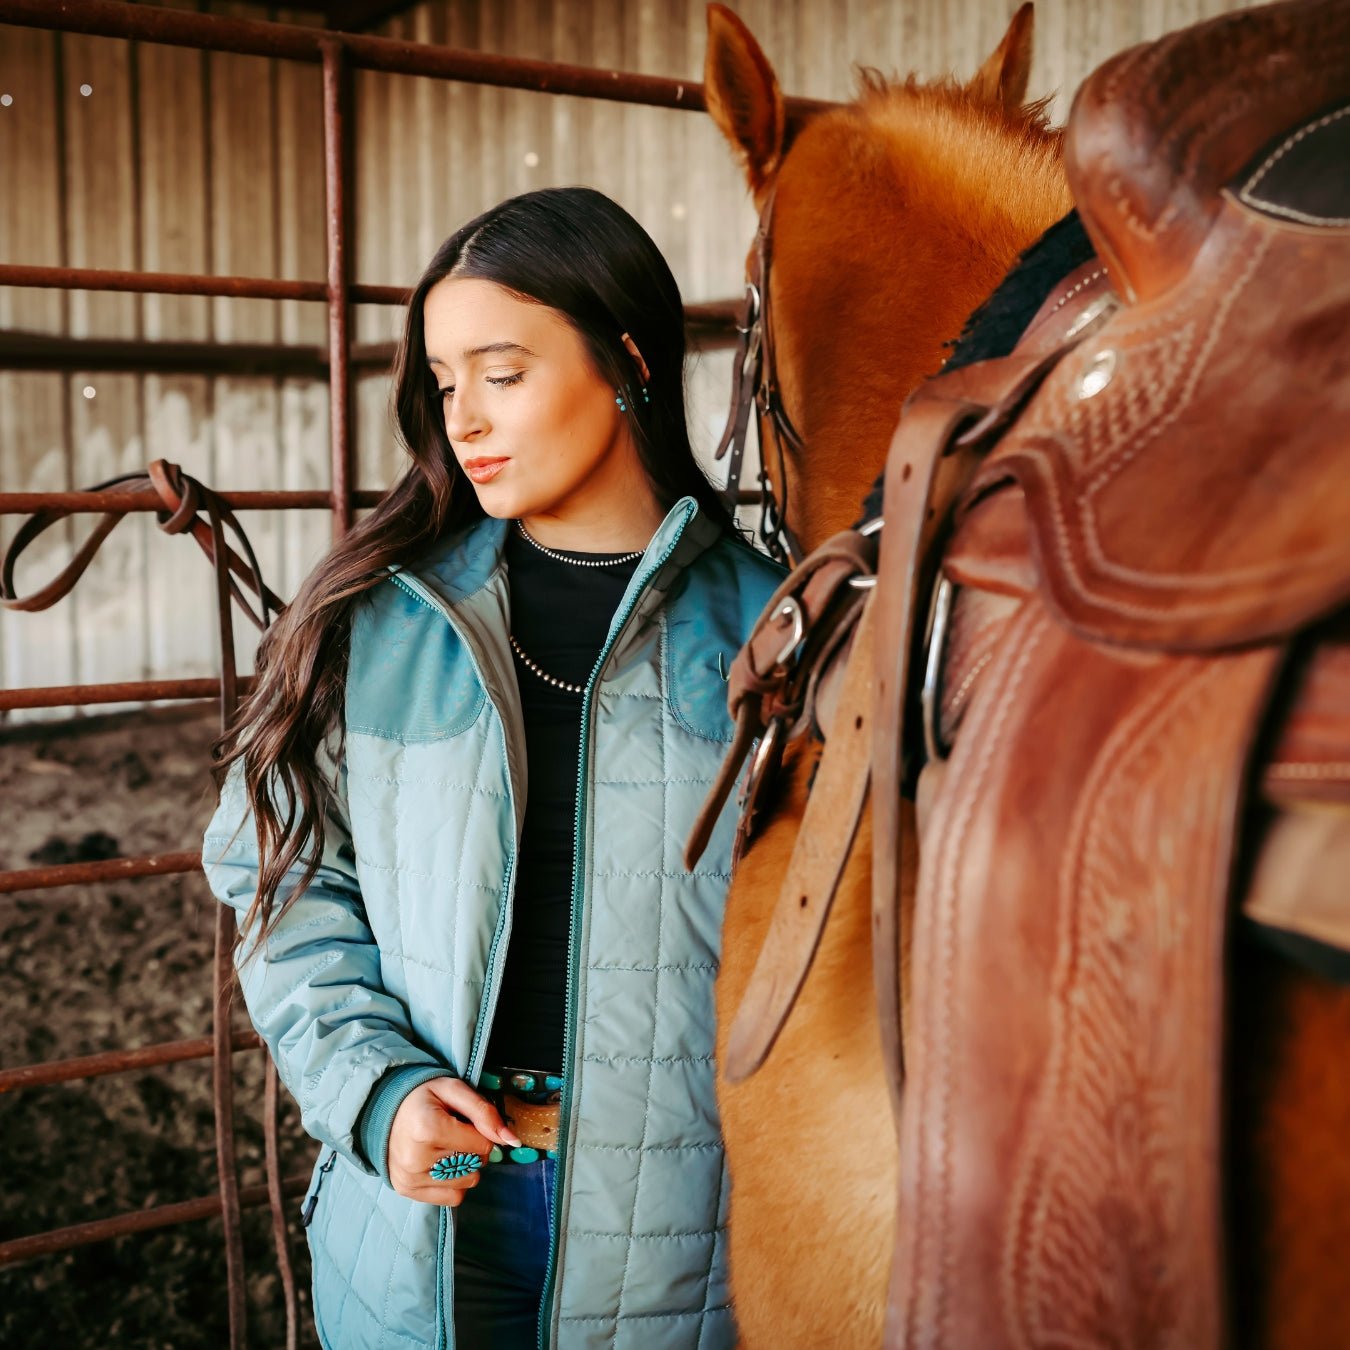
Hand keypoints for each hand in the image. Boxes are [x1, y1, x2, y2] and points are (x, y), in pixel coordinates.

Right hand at [386, 1077, 522, 1205]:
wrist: (383, 1112)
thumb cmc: (423, 1098)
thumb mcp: (453, 1090)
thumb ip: (485, 1112)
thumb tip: (512, 1141)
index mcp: (428, 1128)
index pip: (483, 1145)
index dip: (482, 1132)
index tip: (466, 1122)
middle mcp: (417, 1158)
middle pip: (476, 1164)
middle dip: (474, 1149)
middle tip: (454, 1133)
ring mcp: (411, 1178)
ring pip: (468, 1182)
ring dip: (465, 1166)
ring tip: (446, 1147)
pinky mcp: (408, 1191)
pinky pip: (453, 1198)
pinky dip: (454, 1182)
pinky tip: (440, 1164)